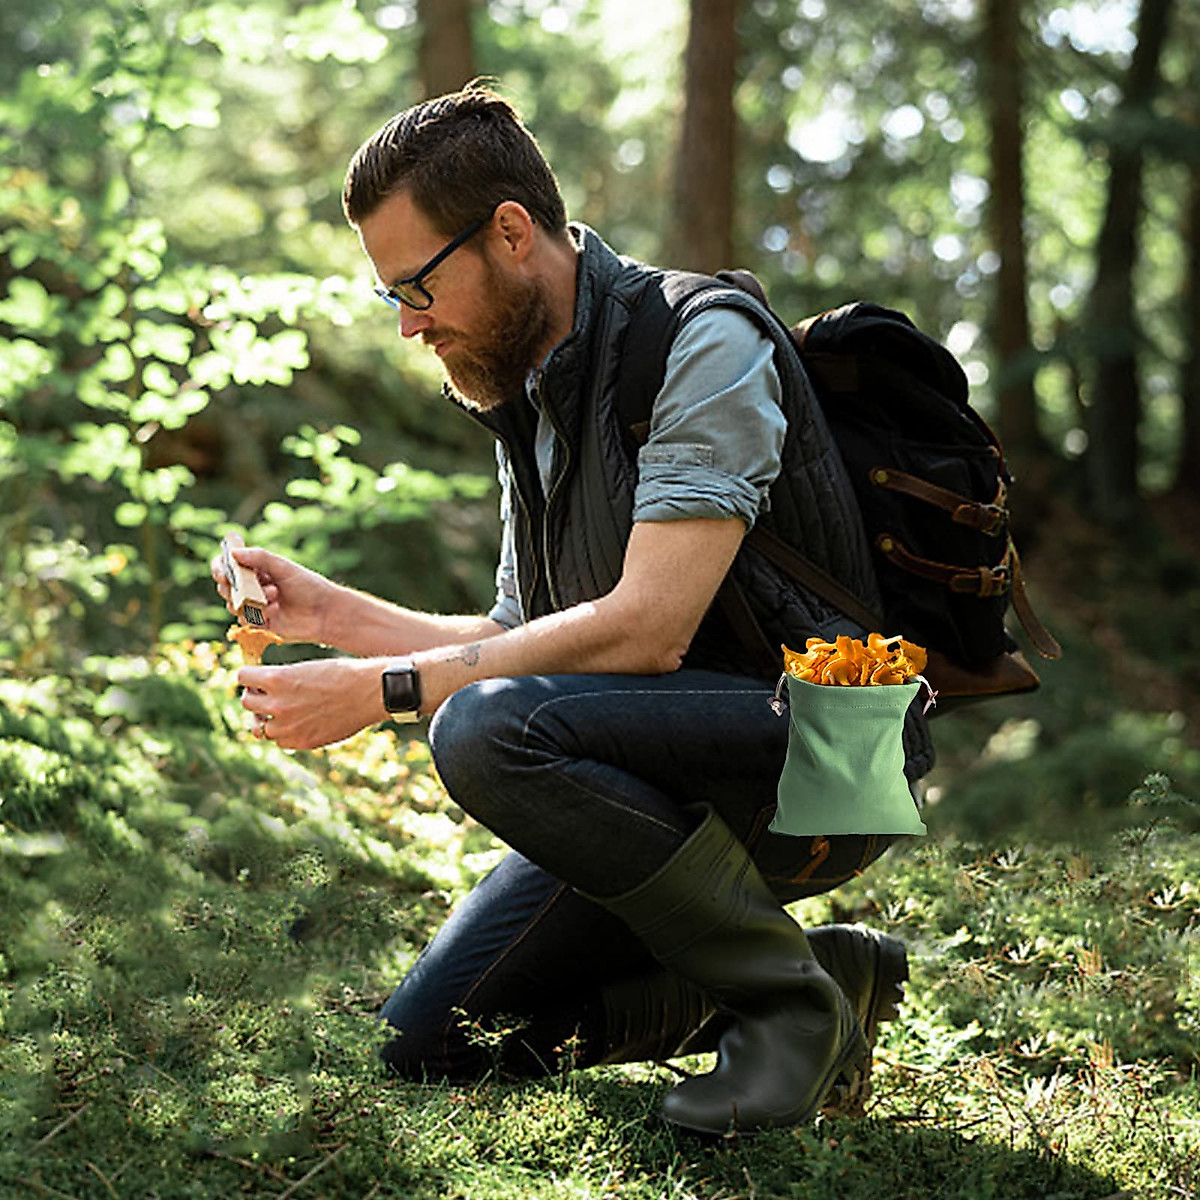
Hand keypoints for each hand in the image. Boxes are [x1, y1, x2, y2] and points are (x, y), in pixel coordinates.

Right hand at [211, 533, 338, 644]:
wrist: (325, 613)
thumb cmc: (308, 586)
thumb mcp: (285, 568)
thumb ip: (260, 558)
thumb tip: (233, 552)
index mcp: (257, 570)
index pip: (228, 566)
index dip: (220, 568)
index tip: (223, 572)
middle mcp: (253, 587)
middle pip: (226, 587)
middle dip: (235, 587)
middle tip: (252, 586)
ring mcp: (256, 606)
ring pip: (234, 605)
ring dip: (250, 600)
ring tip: (275, 595)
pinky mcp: (260, 624)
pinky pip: (245, 621)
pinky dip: (257, 615)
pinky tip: (275, 611)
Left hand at [238, 657, 385, 750]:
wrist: (369, 692)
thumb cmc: (341, 674)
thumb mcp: (305, 668)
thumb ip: (280, 680)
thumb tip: (260, 690)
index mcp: (277, 678)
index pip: (242, 677)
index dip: (251, 676)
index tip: (259, 678)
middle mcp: (277, 703)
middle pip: (247, 702)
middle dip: (257, 696)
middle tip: (270, 695)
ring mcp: (288, 726)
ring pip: (260, 727)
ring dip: (267, 718)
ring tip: (283, 712)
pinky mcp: (301, 742)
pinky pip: (280, 741)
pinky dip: (285, 733)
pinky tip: (299, 723)